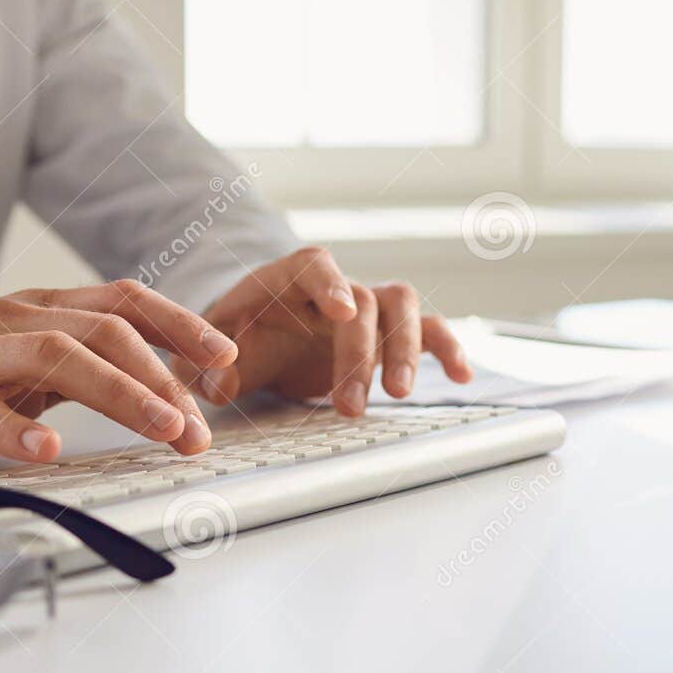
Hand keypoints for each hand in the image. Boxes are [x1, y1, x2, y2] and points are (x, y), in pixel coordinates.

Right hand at [0, 282, 238, 470]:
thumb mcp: (15, 369)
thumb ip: (78, 370)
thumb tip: (160, 390)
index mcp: (33, 312)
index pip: (122, 301)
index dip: (179, 324)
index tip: (225, 357)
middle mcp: (5, 321)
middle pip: (102, 329)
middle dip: (163, 374)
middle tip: (201, 423)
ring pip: (55, 356)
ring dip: (120, 393)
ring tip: (162, 428)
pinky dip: (15, 429)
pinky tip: (48, 449)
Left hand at [177, 247, 472, 414]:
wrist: (255, 337)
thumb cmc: (235, 337)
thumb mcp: (209, 352)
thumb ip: (209, 368)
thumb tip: (219, 381)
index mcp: (287, 279)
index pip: (315, 266)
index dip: (332, 285)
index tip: (344, 311)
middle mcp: (335, 287)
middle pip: (365, 300)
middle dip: (361, 353)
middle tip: (351, 405)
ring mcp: (367, 308)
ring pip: (403, 308)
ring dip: (406, 349)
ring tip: (398, 394)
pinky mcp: (388, 334)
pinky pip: (428, 330)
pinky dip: (447, 349)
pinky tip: (463, 376)